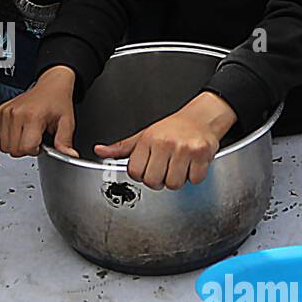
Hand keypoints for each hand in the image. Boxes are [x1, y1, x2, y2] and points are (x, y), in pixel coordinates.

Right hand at [0, 66, 77, 157]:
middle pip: (13, 149)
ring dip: (17, 144)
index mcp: (32, 116)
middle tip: (36, 138)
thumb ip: (65, 141)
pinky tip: (22, 129)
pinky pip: (1, 136)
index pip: (26, 148)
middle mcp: (16, 113)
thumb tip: (69, 155)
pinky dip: (11, 137)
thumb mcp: (66, 122)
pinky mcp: (1, 112)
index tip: (42, 143)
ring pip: (4, 145)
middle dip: (25, 149)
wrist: (51, 85)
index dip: (36, 150)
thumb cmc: (58, 102)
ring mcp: (6, 112)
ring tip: (29, 133)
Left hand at [95, 91, 235, 189]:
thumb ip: (121, 147)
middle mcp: (165, 143)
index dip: (141, 175)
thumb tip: (100, 151)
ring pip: (174, 184)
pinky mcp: (201, 154)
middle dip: (159, 180)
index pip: (135, 172)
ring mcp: (184, 149)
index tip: (148, 169)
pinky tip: (191, 165)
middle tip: (164, 169)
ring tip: (178, 166)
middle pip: (154, 181)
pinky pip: (194, 180)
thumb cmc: (172, 128)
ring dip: (178, 179)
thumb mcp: (143, 135)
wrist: (201, 118)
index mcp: (148, 140)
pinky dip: (194, 177)